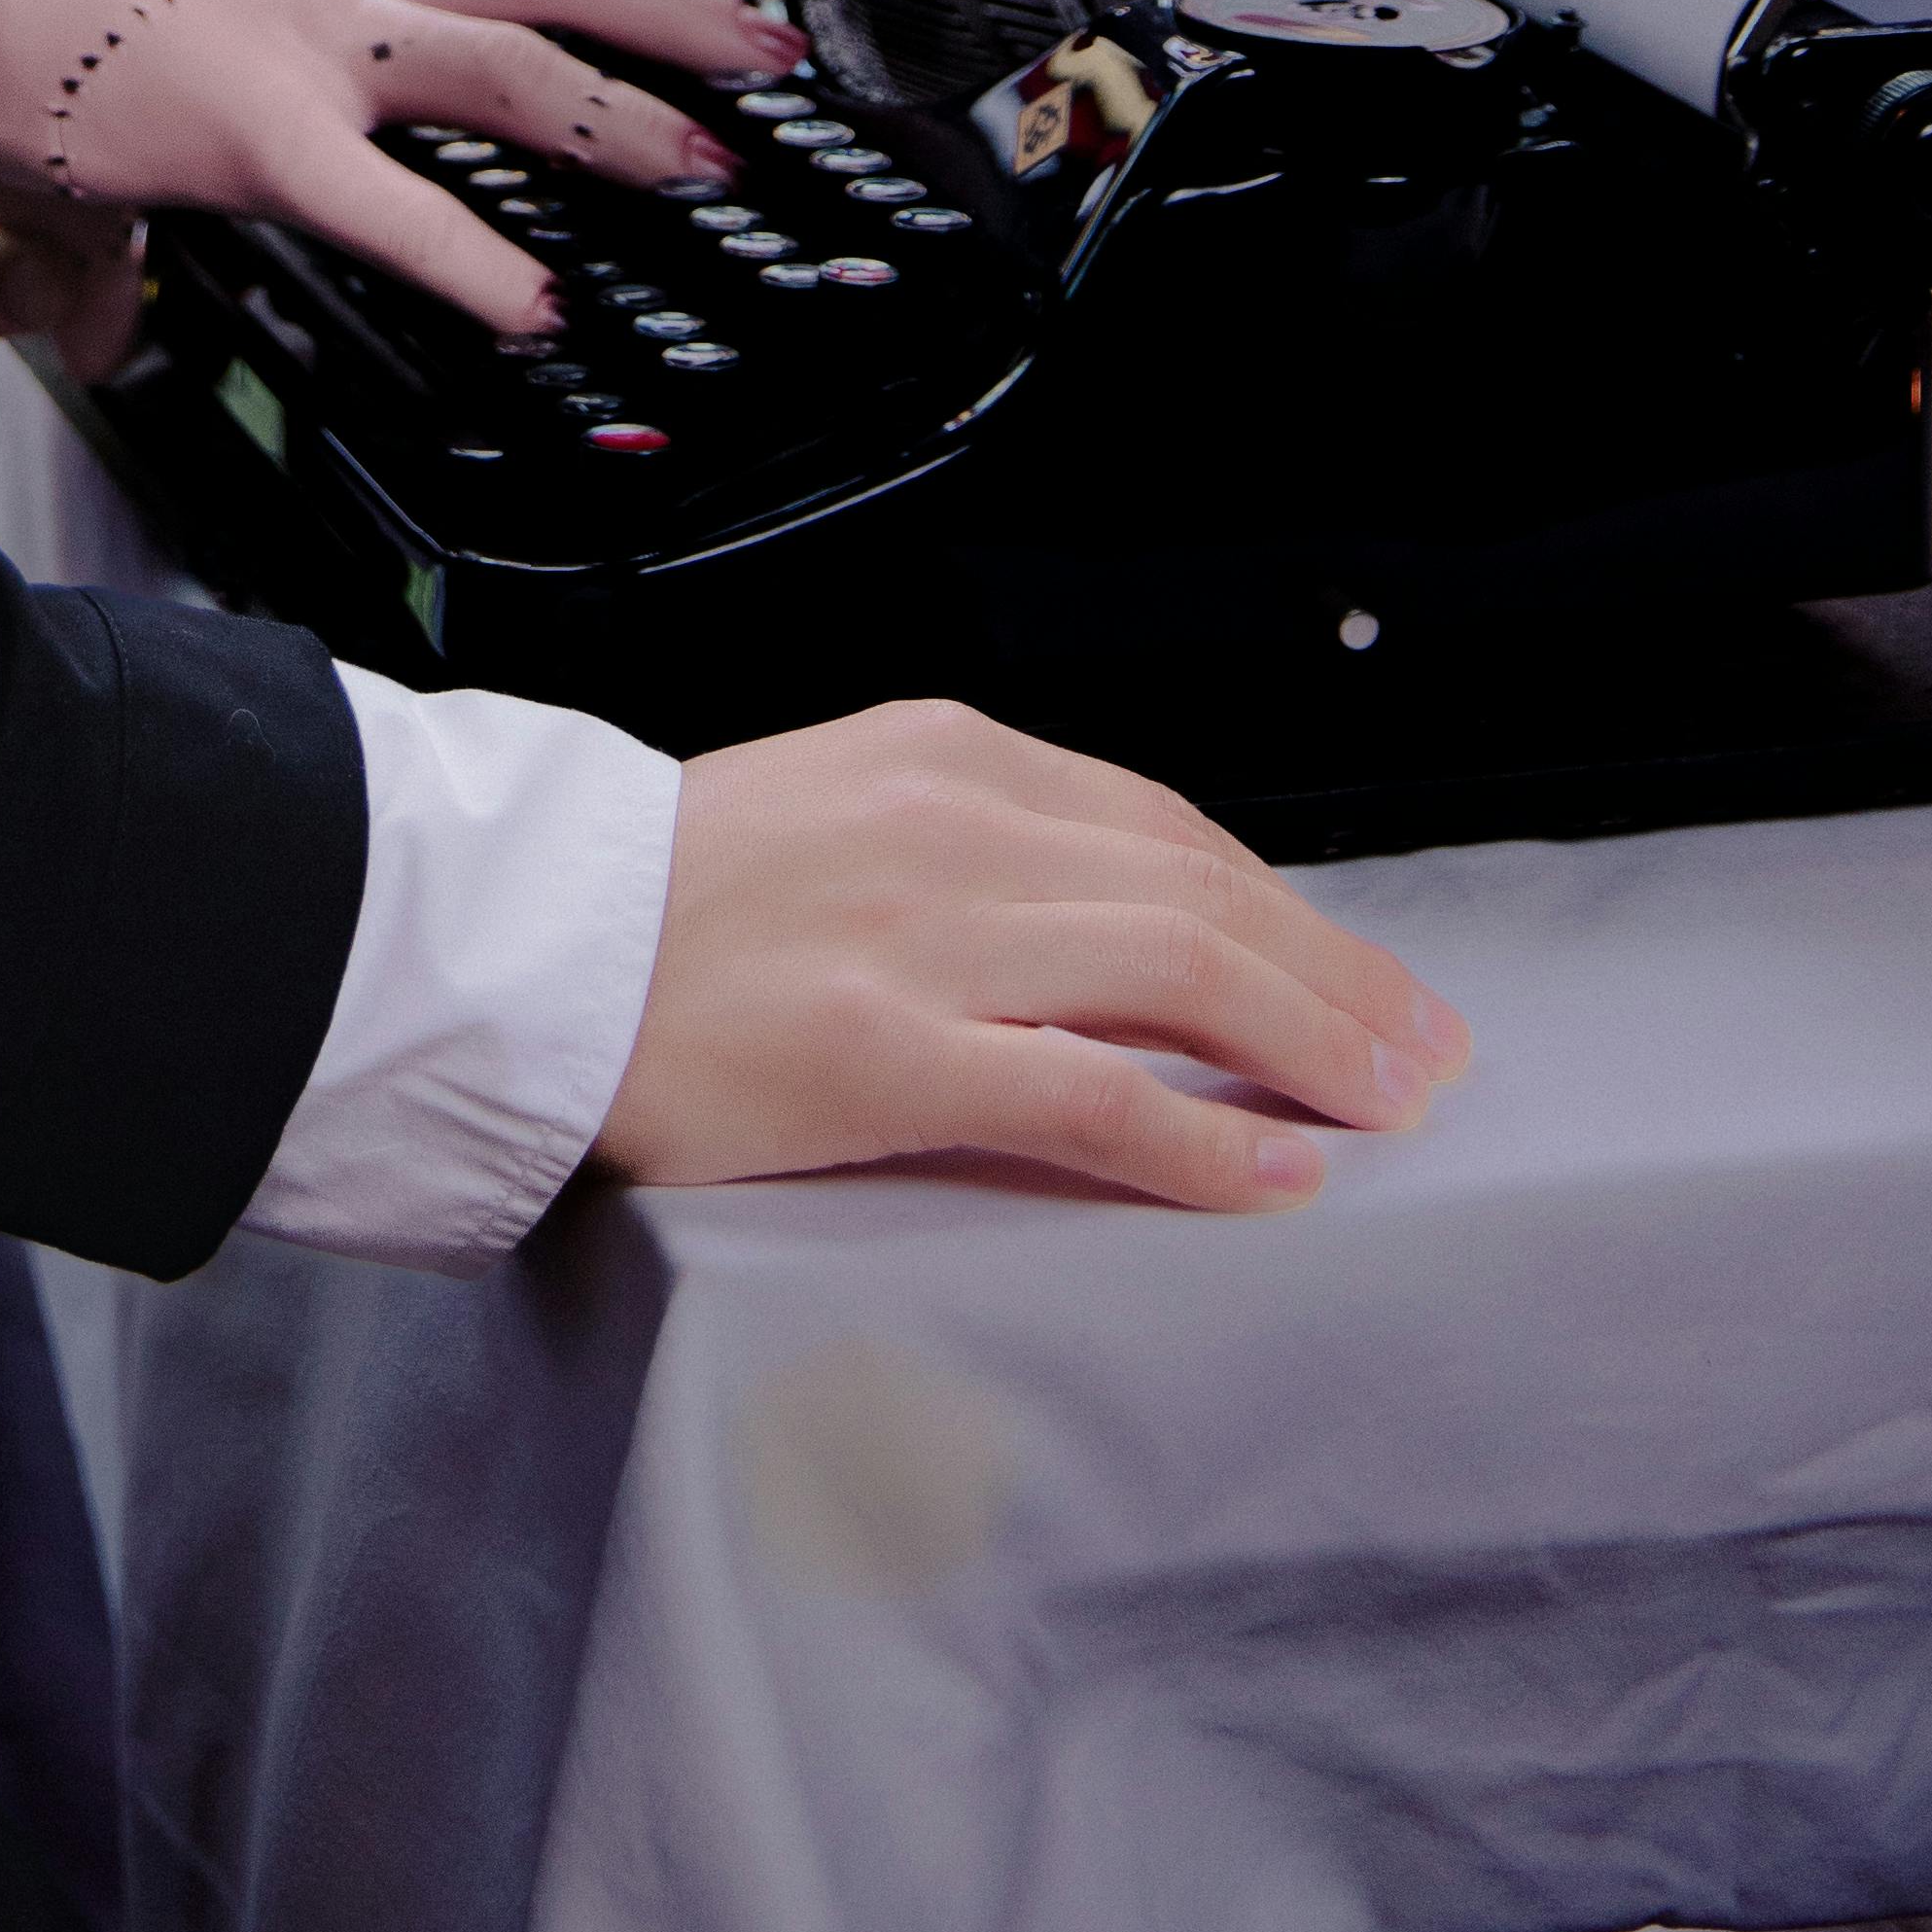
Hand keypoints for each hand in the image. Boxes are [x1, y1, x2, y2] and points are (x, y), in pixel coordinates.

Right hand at [0, 0, 800, 345]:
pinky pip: (383, 201)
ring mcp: (303, 36)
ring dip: (623, 112)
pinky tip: (530, 310)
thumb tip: (126, 286)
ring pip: (508, 51)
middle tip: (777, 45)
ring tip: (709, 166)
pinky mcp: (250, 130)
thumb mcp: (152, 24)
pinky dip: (472, 256)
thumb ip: (180, 135)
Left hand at [0, 39, 149, 428]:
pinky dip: (51, 279)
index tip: (92, 281)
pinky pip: (21, 231)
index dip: (66, 189)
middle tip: (100, 331)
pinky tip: (62, 326)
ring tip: (90, 339)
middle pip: (42, 139)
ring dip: (77, 262)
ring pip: (43, 187)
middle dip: (86, 234)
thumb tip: (52, 283)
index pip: (8, 104)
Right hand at [592, 696, 1474, 1212]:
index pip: (1163, 827)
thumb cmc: (657, 900)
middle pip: (1201, 892)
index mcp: (936, 756)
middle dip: (1339, 977)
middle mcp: (946, 822)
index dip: (1288, 909)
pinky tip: (1276, 1174)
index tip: (1360, 975)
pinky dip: (1201, 1136)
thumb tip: (1111, 928)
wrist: (504, 936)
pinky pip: (1086, 1091)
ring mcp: (916, 936)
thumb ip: (962, 853)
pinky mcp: (877, 1052)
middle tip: (1427, 1053)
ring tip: (1390, 1105)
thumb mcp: (833, 817)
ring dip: (1312, 1043)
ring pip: (1175, 972)